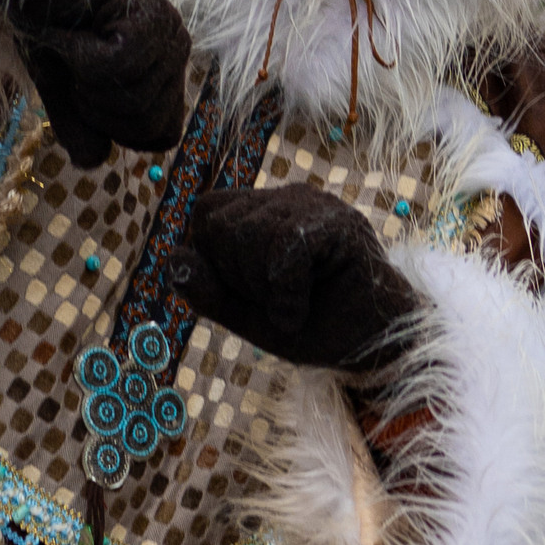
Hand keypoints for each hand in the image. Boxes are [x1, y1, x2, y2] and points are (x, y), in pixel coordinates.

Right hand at [6, 0, 189, 166]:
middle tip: (72, 65)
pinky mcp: (147, 14)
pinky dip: (80, 58)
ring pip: (133, 99)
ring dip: (85, 83)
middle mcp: (176, 45)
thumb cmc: (46, 20)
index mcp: (165, 65)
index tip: (83, 93)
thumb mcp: (62, 87)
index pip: (164, 134)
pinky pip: (116, 68)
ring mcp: (167, 28)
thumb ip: (81, 126)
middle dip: (98, 110)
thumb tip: (94, 163)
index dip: (118, 130)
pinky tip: (70, 31)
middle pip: (148, 124)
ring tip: (70, 41)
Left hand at [167, 185, 418, 371]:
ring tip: (294, 304)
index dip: (217, 263)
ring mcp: (317, 205)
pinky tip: (301, 309)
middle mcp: (288, 197)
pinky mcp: (340, 223)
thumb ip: (209, 290)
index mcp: (264, 210)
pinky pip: (285, 249)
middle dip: (239, 279)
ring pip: (249, 235)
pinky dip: (285, 293)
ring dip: (265, 290)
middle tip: (278, 300)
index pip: (206, 213)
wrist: (372, 347)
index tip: (254, 293)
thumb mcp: (247, 315)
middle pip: (220, 224)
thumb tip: (172, 258)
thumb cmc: (315, 326)